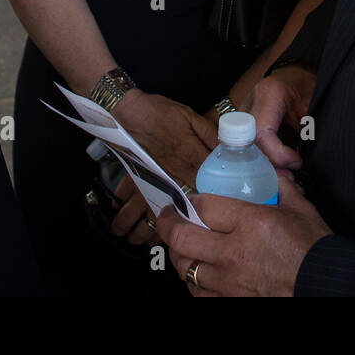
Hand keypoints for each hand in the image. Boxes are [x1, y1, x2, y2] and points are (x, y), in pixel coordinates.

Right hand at [107, 92, 217, 241]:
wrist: (127, 108)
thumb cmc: (158, 112)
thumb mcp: (190, 117)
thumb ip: (209, 134)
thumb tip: (228, 146)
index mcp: (188, 159)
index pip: (204, 188)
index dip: (212, 205)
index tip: (217, 220)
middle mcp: (168, 175)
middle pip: (176, 207)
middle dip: (181, 227)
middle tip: (184, 246)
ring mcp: (149, 178)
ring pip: (149, 210)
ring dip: (144, 228)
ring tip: (141, 243)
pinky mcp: (133, 175)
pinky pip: (130, 201)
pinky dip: (127, 214)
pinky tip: (127, 228)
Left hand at [156, 176, 331, 295]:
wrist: (328, 286)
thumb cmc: (316, 250)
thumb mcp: (299, 208)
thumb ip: (278, 185)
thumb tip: (268, 167)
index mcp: (252, 222)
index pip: (202, 206)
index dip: (187, 200)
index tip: (184, 199)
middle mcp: (235, 253)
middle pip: (182, 238)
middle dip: (167, 225)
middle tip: (166, 218)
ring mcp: (231, 283)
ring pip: (186, 268)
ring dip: (179, 255)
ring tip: (180, 245)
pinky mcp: (233, 302)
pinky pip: (199, 294)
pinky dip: (193, 282)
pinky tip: (197, 273)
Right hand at [246, 66, 314, 172]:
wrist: (295, 74)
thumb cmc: (305, 86)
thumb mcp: (312, 105)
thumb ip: (309, 129)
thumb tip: (308, 161)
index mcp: (268, 95)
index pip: (261, 133)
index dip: (278, 154)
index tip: (298, 162)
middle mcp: (250, 105)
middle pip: (250, 145)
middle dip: (270, 166)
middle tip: (292, 178)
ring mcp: (243, 116)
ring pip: (246, 150)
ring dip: (266, 167)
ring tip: (288, 177)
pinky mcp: (243, 125)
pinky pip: (249, 148)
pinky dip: (264, 161)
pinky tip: (279, 170)